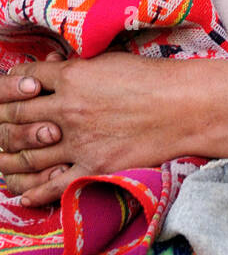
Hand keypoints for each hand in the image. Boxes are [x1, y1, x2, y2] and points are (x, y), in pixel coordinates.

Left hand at [0, 51, 227, 208]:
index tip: (2, 93)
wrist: (183, 106)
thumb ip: (75, 64)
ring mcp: (78, 143)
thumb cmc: (150, 78)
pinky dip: (33, 192)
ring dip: (6, 158)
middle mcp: (67, 110)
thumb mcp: (109, 60)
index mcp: (71, 77)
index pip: (22, 82)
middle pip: (17, 118)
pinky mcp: (93, 167)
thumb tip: (48, 65)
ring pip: (27, 154)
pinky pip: (53, 185)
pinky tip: (20, 194)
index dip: (7, 87)